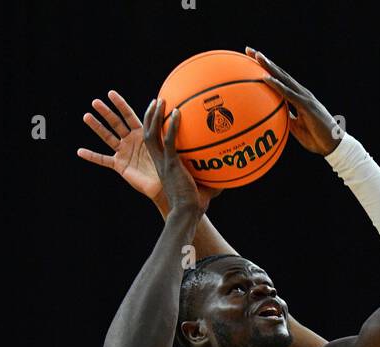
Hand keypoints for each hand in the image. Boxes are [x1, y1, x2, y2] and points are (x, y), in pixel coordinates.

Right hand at [78, 90, 164, 205]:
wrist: (163, 186)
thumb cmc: (167, 166)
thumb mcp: (165, 145)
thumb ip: (164, 129)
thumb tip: (174, 109)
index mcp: (141, 134)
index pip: (128, 115)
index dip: (120, 105)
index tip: (111, 93)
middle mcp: (130, 141)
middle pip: (115, 123)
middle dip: (106, 112)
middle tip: (95, 102)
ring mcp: (123, 152)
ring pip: (107, 137)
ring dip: (96, 126)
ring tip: (86, 116)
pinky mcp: (119, 165)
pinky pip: (103, 160)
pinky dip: (92, 156)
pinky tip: (80, 151)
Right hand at [142, 99, 216, 215]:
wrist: (188, 213)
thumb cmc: (196, 204)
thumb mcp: (206, 185)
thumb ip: (215, 175)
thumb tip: (231, 169)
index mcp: (164, 165)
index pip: (155, 143)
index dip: (155, 129)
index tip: (160, 114)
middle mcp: (160, 162)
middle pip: (148, 134)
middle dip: (150, 116)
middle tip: (157, 100)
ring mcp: (164, 162)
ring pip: (152, 134)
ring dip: (154, 116)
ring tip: (161, 100)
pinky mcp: (171, 164)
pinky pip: (169, 141)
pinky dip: (171, 126)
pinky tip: (177, 113)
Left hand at [246, 48, 343, 154]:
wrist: (333, 146)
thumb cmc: (316, 138)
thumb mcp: (296, 128)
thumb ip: (286, 118)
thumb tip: (274, 115)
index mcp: (298, 97)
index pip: (281, 79)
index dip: (268, 69)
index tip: (253, 60)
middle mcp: (301, 93)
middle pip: (280, 73)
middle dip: (265, 61)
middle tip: (249, 50)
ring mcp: (304, 97)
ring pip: (284, 78)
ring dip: (270, 67)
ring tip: (256, 57)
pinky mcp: (306, 105)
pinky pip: (288, 94)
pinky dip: (276, 85)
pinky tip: (265, 79)